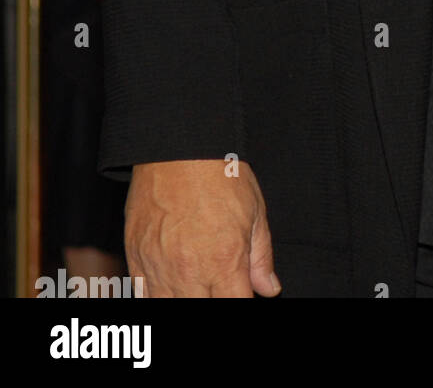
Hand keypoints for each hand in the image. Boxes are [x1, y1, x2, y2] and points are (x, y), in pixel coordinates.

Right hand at [125, 158, 280, 297]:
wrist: (180, 147)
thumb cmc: (221, 174)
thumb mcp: (256, 211)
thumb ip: (261, 257)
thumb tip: (269, 289)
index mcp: (225, 262)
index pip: (235, 308)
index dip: (241, 304)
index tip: (240, 294)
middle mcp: (190, 271)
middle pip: (202, 312)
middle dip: (214, 302)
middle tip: (218, 290)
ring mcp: (159, 268)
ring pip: (170, 309)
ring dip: (186, 302)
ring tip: (195, 290)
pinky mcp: (136, 258)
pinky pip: (142, 298)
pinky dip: (156, 299)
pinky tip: (169, 290)